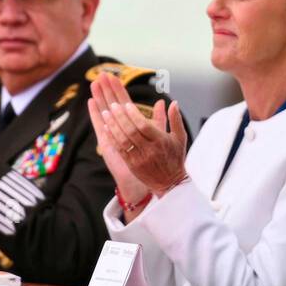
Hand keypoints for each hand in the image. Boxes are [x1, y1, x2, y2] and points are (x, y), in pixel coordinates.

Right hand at [87, 75, 150, 213]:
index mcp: (134, 124)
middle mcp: (121, 127)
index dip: (119, 89)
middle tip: (101, 73)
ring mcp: (113, 134)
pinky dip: (95, 114)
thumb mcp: (162, 136)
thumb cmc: (157, 158)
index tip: (114, 76)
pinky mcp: (108, 142)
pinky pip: (100, 125)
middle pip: (112, 103)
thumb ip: (161, 119)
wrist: (150, 178)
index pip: (125, 102)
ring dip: (100, 97)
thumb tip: (163, 102)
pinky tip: (91, 102)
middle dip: (107, 89)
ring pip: (105, 111)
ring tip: (94, 83)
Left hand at [89, 74, 187, 198]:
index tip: (127, 105)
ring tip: (106, 113)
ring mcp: (139, 158)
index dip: (134, 115)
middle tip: (113, 105)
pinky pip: (119, 150)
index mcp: (161, 141)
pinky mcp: (132, 165)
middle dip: (120, 117)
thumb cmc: (175, 158)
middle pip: (131, 131)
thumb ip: (175, 119)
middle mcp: (150, 150)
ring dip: (113, 125)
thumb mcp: (180, 137)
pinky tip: (106, 128)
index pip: (144, 126)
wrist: (170, 183)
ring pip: (123, 140)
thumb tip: (173, 103)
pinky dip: (112, 138)